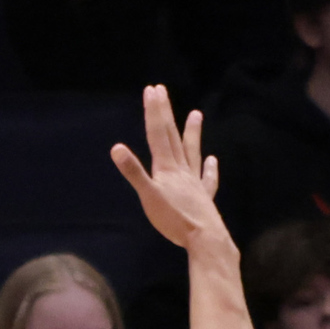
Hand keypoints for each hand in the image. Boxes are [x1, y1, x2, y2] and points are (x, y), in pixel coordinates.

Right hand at [109, 85, 223, 250]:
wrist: (205, 238)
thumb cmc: (174, 220)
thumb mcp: (148, 197)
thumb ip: (133, 172)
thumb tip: (116, 148)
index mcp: (167, 168)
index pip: (158, 134)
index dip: (154, 112)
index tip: (152, 90)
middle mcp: (182, 170)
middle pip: (172, 137)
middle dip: (165, 113)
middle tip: (162, 91)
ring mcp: (195, 183)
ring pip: (193, 152)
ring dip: (193, 133)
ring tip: (197, 114)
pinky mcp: (204, 197)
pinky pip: (207, 179)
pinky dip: (210, 169)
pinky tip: (213, 161)